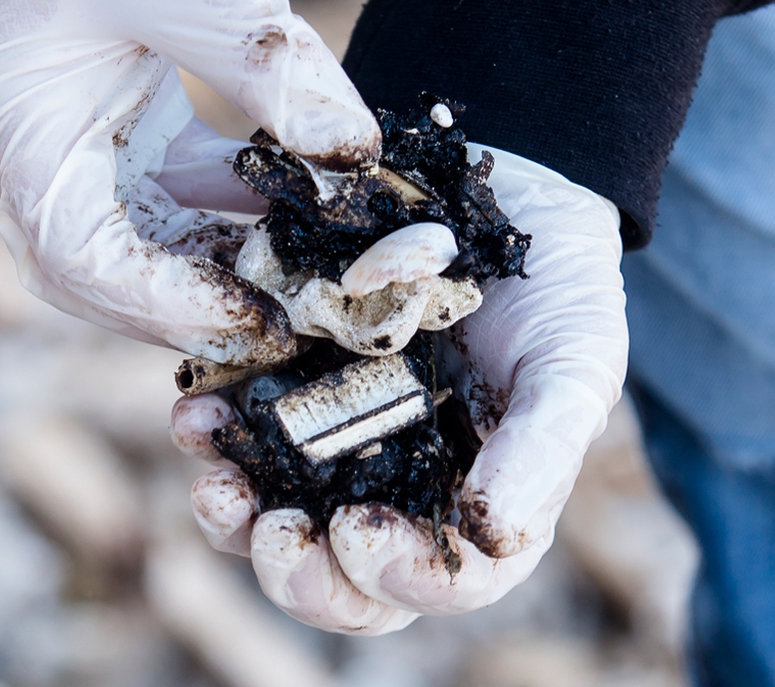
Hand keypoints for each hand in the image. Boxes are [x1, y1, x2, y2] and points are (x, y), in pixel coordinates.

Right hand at [0, 0, 380, 364]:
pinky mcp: (118, 101)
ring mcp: (71, 120)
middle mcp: (32, 133)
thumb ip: (264, 64)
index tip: (255, 313)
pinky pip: (169, 184)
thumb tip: (352, 156)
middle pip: (97, 268)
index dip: (163, 301)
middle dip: (186, 304)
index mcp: (15, 112)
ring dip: (214, 262)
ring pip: (137, 233)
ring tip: (304, 279)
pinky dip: (226, 208)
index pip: (75, 253)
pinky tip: (295, 211)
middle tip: (287, 321)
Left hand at [172, 146, 627, 632]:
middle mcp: (399, 492)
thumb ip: (541, 449)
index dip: (394, 576)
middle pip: (340, 580)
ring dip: (235, 517)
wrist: (508, 191)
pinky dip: (214, 434)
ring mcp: (336, 444)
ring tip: (216, 480)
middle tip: (273, 532)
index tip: (359, 533)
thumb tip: (494, 532)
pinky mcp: (286, 388)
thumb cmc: (558, 287)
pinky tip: (199, 412)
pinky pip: (238, 434)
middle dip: (297, 574)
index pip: (435, 583)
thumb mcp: (574, 362)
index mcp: (473, 509)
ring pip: (272, 521)